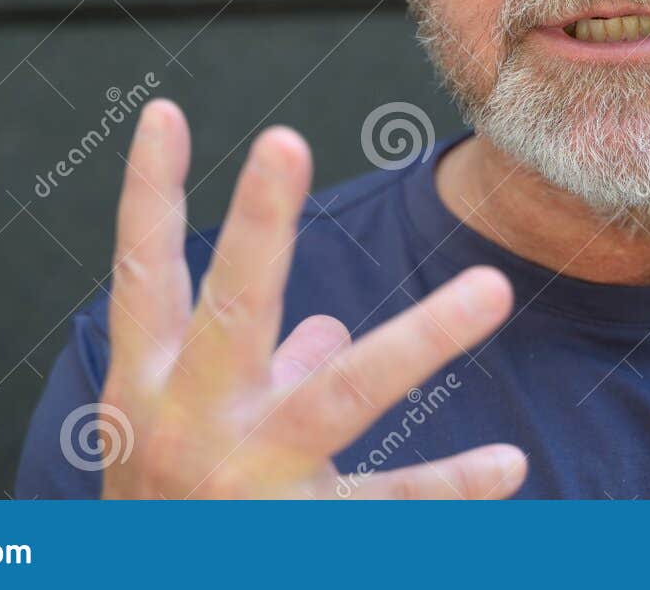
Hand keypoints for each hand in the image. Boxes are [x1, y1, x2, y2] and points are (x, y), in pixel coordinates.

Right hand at [98, 99, 527, 498]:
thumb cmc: (162, 518)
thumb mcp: (169, 439)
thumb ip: (251, 370)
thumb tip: (327, 329)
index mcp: (150, 388)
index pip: (144, 275)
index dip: (148, 193)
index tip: (166, 111)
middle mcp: (189, 424)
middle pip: (231, 311)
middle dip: (258, 226)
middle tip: (285, 139)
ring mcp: (246, 481)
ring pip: (340, 397)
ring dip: (420, 339)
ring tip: (492, 289)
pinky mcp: (299, 538)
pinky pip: (388, 508)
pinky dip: (448, 487)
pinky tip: (506, 465)